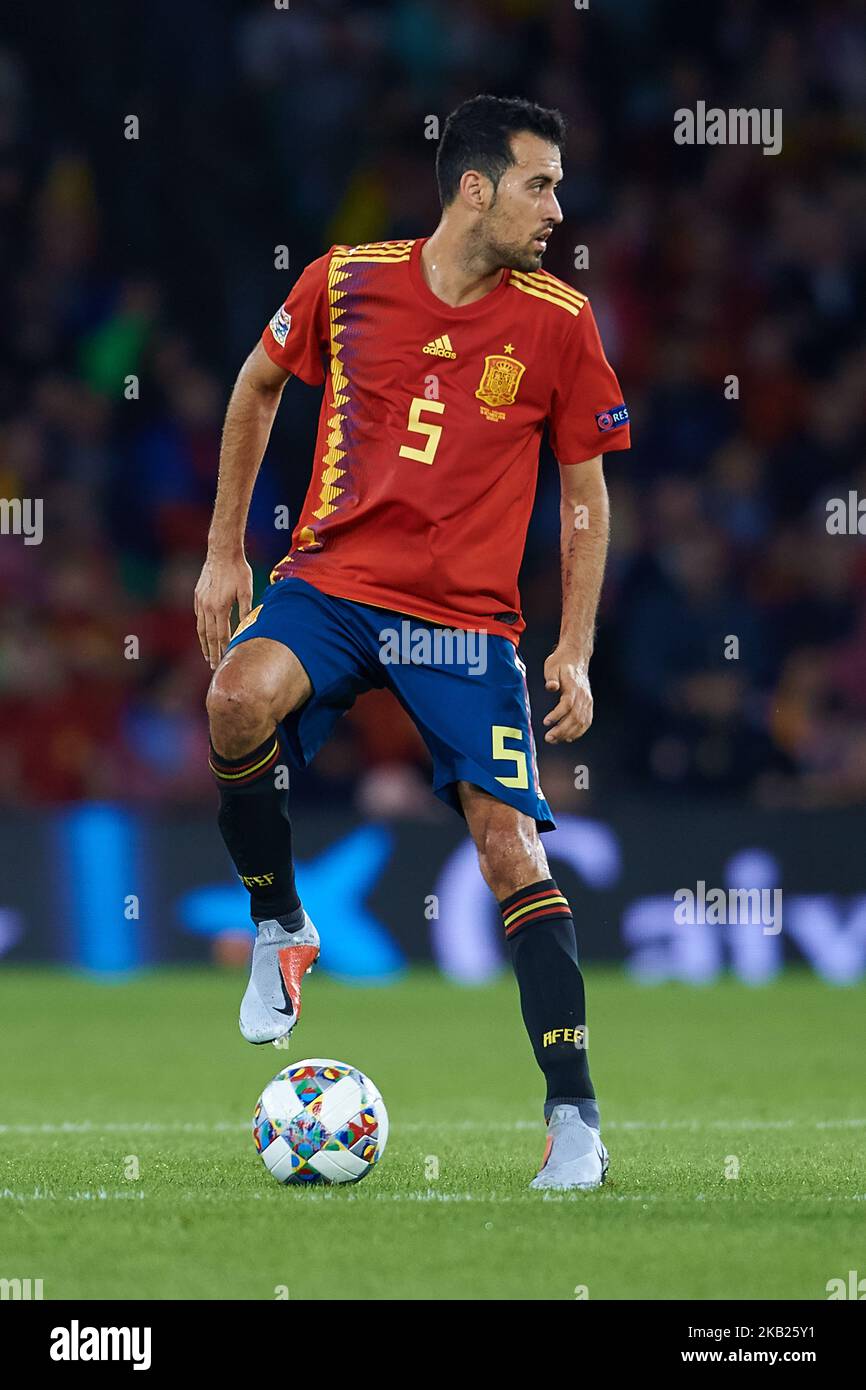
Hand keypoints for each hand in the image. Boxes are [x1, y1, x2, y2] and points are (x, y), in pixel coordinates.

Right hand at [194, 551, 252, 669]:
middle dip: (211, 652)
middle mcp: (207, 607)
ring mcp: (200, 601)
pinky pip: (198, 616)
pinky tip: (203, 633)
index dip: (223, 649)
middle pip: (208, 636)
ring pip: (200, 627)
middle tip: (213, 666)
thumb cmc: (238, 570)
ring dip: (203, 643)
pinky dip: (201, 628)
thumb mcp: (247, 590)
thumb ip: (246, 611)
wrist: (222, 552)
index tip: (224, 660)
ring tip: (206, 654)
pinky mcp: (197, 595)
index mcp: (220, 608)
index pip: (221, 635)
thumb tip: (248, 628)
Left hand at [543, 647, 592, 742]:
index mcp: (573, 686)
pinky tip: (568, 738)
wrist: (575, 657)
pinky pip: (586, 721)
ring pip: (581, 722)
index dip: (557, 715)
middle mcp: (583, 695)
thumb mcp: (552, 666)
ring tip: (555, 740)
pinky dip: (578, 732)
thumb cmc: (561, 663)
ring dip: (568, 733)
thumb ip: (551, 678)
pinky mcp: (588, 704)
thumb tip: (550, 687)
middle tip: (548, 738)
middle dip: (562, 730)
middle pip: (575, 716)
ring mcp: (587, 700)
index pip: (567, 704)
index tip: (546, 722)